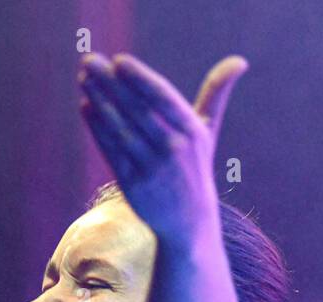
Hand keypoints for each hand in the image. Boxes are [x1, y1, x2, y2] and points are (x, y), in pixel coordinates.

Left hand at [78, 52, 246, 249]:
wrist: (189, 221)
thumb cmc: (195, 167)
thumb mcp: (207, 131)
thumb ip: (216, 94)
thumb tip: (238, 61)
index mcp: (193, 132)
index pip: (163, 99)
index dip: (140, 79)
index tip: (119, 60)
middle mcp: (174, 149)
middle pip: (137, 111)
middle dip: (111, 84)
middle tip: (90, 61)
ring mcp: (152, 168)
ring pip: (121, 130)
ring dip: (100, 102)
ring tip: (83, 79)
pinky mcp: (133, 184)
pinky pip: (111, 151)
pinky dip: (97, 128)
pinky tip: (86, 107)